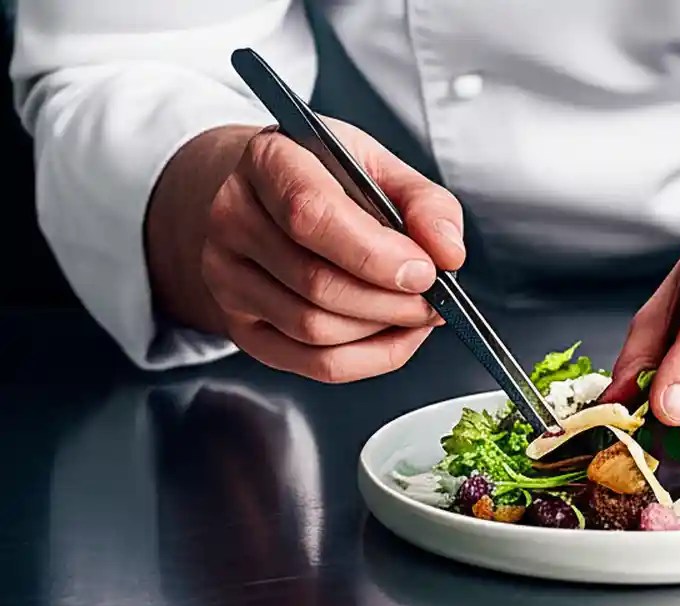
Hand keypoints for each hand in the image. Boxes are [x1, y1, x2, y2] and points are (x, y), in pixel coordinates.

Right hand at [149, 119, 464, 381]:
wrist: (260, 195)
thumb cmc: (324, 176)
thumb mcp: (377, 164)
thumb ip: (424, 203)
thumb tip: (448, 253)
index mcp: (268, 160)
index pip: (311, 215)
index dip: (375, 254)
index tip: (425, 271)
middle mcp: (233, 219)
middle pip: (316, 283)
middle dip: (391, 301)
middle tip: (435, 298)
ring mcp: (225, 277)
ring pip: (315, 329)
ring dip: (382, 330)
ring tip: (417, 311)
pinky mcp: (240, 325)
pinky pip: (312, 364)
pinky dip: (368, 359)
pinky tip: (394, 336)